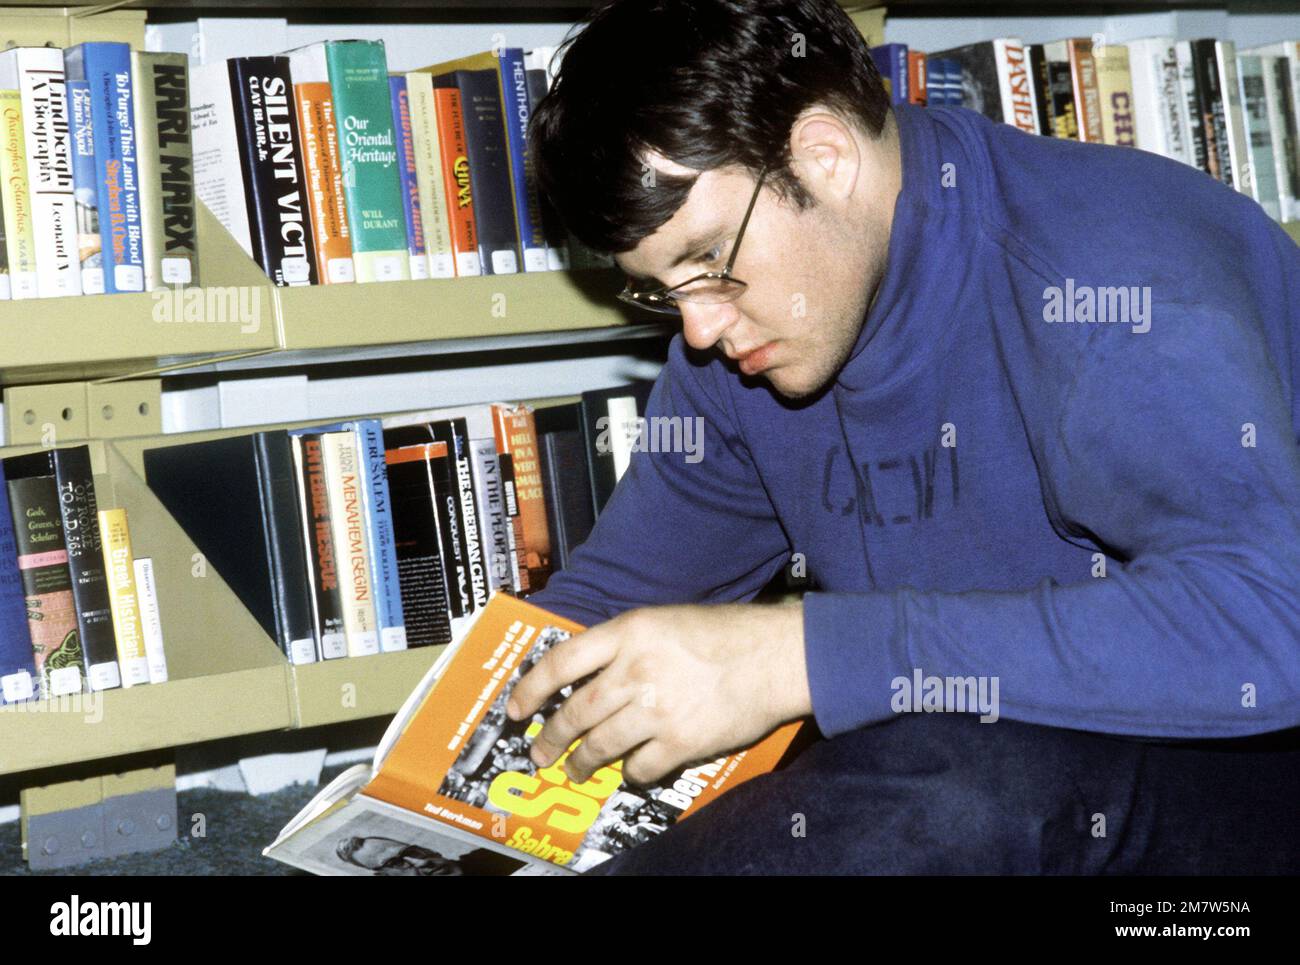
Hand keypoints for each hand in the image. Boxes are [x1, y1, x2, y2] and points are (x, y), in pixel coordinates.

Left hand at [505, 600, 810, 786]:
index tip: (516, 709)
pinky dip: (630, 773)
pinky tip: (632, 771)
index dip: (530, 689)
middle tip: (541, 753)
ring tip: (576, 770)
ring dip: (583, 763)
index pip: (561, 662)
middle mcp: (635, 670)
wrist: (775, 656)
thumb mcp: (664, 620)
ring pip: (600, 746)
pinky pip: (639, 768)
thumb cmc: (725, 634)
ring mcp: (656, 709)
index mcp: (628, 631)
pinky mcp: (680, 741)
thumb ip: (624, 643)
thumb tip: (586, 673)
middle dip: (551, 739)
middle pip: (574, 712)